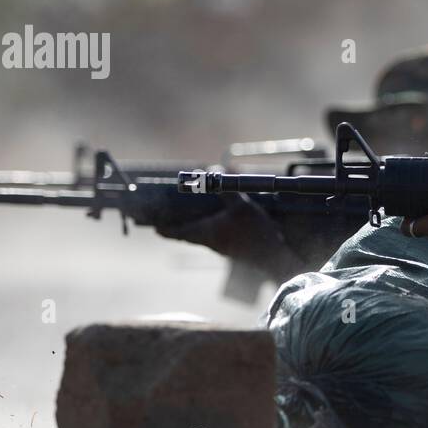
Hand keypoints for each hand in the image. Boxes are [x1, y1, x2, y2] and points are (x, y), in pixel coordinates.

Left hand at [155, 193, 299, 277]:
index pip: (176, 233)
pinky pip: (216, 238)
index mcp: (205, 233)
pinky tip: (220, 220)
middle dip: (178, 225)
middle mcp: (209, 242)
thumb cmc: (254, 232)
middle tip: (171, 217)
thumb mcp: (240, 204)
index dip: (163, 228)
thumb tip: (212, 170)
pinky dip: (211, 229)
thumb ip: (225, 187)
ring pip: (202, 237)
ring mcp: (222, 248)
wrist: (273, 258)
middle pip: (187, 235)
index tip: (154, 227)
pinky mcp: (233, 250)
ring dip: (195, 227)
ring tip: (193, 215)